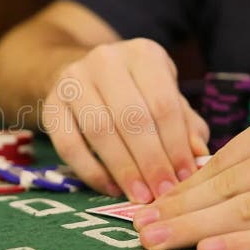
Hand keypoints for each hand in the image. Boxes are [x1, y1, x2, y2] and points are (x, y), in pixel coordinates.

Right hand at [42, 38, 208, 201]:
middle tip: (164, 193)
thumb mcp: (166, 95)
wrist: (84, 73)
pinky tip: (111, 188)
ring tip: (140, 195)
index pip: (162, 104)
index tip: (187, 179)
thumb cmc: (136, 90)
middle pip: (131, 118)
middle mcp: (105, 60)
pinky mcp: (51, 105)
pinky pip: (68, 145)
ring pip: (99, 131)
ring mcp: (73, 81)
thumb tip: (199, 156)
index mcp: (143, 54)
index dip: (176, 145)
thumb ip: (186, 124)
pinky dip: (91, 172)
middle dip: (151, 162)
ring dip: (123, 169)